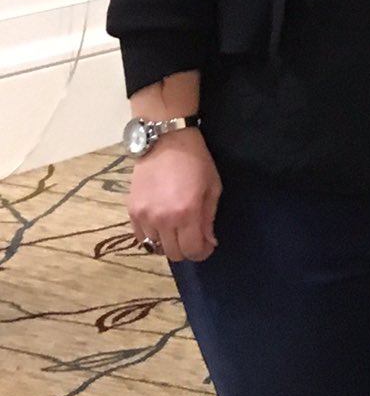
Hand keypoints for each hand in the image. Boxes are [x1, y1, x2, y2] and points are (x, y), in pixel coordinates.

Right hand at [127, 129, 222, 262]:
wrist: (166, 141)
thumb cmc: (196, 161)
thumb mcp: (213, 188)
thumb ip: (209, 218)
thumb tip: (209, 242)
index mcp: (187, 213)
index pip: (192, 250)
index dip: (202, 252)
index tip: (207, 246)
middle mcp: (163, 220)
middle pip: (173, 254)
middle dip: (187, 250)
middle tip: (194, 239)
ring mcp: (144, 217)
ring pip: (155, 247)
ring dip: (169, 244)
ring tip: (177, 231)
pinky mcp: (131, 211)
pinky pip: (140, 237)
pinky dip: (152, 237)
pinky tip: (161, 227)